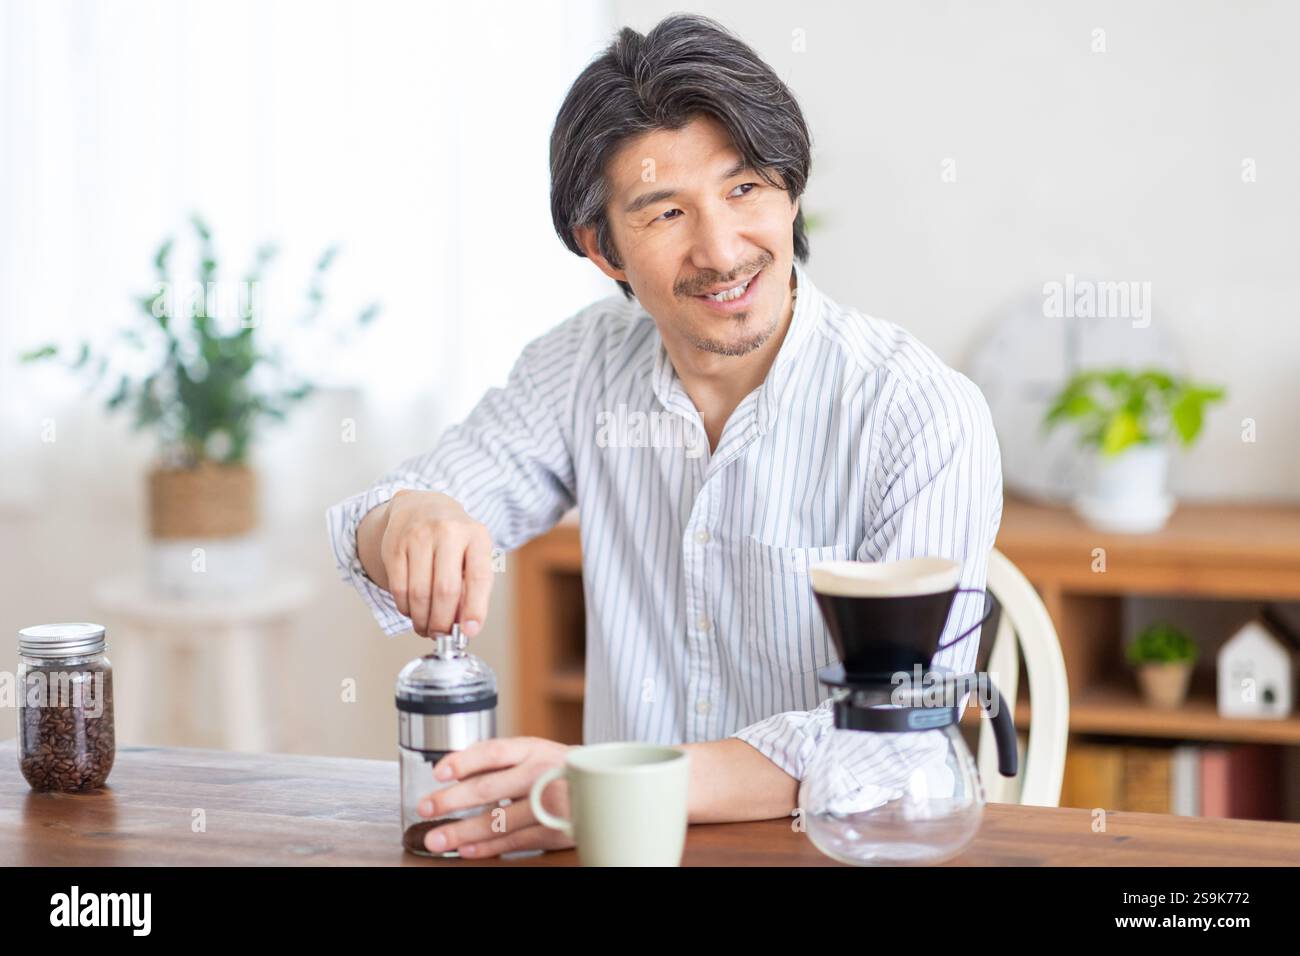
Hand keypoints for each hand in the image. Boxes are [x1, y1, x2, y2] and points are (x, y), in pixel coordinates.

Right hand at [380, 489, 493, 637]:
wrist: (420, 507)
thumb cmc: (453, 539)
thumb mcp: (473, 553)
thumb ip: (474, 587)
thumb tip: (465, 627)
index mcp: (476, 536)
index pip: (479, 577)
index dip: (475, 609)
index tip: (469, 632)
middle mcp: (448, 532)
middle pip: (445, 590)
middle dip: (443, 622)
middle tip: (441, 635)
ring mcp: (418, 536)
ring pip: (419, 593)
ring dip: (422, 619)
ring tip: (426, 627)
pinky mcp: (394, 545)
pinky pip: (399, 588)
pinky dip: (405, 608)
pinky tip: (412, 611)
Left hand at [419, 737, 574, 857]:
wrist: (603, 787)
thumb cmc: (558, 769)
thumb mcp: (534, 753)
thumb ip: (500, 760)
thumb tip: (456, 772)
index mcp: (533, 749)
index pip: (494, 751)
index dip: (464, 761)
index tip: (438, 771)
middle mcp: (540, 774)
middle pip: (489, 788)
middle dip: (451, 800)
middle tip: (426, 807)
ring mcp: (548, 805)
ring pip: (498, 821)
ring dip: (462, 832)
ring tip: (437, 839)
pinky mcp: (554, 832)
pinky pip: (513, 842)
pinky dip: (487, 848)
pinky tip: (467, 850)